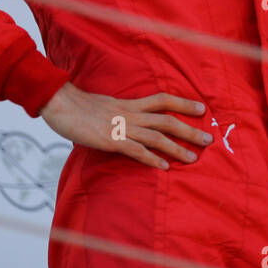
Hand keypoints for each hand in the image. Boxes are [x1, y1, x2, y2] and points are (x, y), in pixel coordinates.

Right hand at [39, 83, 212, 169]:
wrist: (59, 102)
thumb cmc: (77, 106)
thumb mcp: (105, 105)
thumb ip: (119, 113)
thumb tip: (127, 121)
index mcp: (129, 104)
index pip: (162, 100)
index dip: (183, 103)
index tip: (202, 109)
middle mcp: (130, 114)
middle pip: (167, 120)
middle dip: (190, 130)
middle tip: (208, 140)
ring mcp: (121, 127)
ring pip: (157, 137)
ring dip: (177, 149)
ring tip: (193, 159)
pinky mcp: (110, 140)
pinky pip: (136, 150)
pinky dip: (152, 159)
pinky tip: (164, 167)